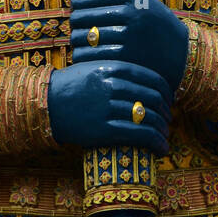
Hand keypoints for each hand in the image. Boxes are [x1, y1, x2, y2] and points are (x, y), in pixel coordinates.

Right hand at [47, 60, 171, 153]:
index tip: (170, 101)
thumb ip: (120, 71)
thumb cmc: (73, 85)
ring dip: (163, 130)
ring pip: (149, 118)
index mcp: (114, 67)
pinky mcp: (104, 130)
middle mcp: (114, 86)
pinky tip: (161, 148)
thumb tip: (148, 83)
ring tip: (165, 137)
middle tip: (169, 121)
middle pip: (154, 99)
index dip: (167, 92)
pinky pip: (139, 136)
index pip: (154, 79)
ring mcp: (109, 108)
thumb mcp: (96, 67)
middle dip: (167, 113)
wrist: (46, 102)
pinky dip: (156, 142)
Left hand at [69, 0, 188, 92]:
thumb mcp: (143, 4)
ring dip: (76, 39)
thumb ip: (118, 0)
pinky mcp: (123, 58)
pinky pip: (89, 56)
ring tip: (78, 40)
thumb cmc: (156, 27)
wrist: (180, 54)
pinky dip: (82, 55)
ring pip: (83, 37)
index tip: (75, 8)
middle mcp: (128, 15)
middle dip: (76, 21)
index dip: (79, 4)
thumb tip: (77, 3)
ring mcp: (125, 37)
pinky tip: (84, 54)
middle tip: (76, 25)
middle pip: (83, 17)